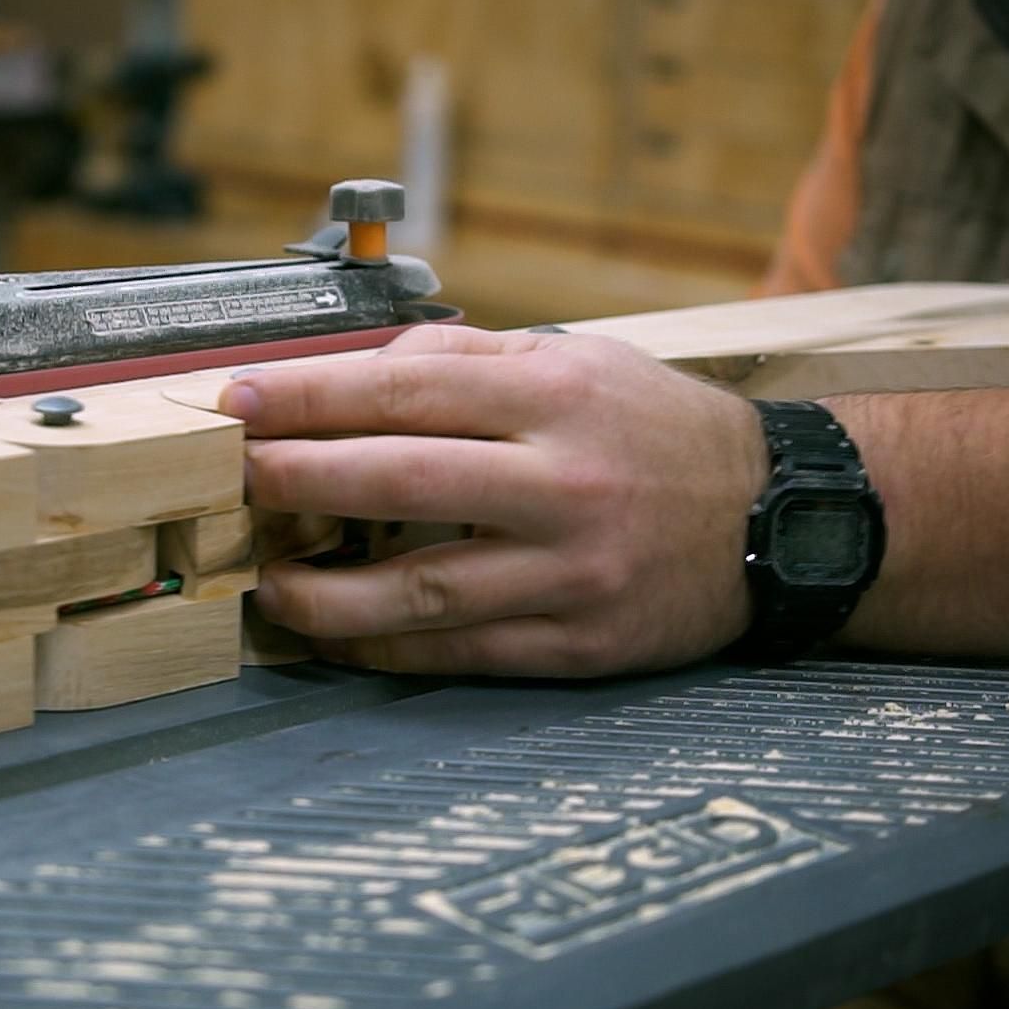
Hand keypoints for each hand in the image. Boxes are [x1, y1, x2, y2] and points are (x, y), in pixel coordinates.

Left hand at [218, 325, 769, 676]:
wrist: (778, 521)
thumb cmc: (659, 430)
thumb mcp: (580, 361)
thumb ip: (471, 356)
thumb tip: (362, 368)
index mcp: (554, 396)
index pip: (405, 387)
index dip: (308, 397)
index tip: (236, 402)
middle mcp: (561, 481)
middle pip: (398, 481)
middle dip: (295, 481)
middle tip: (230, 481)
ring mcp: (570, 571)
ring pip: (419, 589)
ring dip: (324, 590)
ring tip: (267, 580)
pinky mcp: (578, 642)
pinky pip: (460, 651)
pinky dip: (384, 650)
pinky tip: (334, 636)